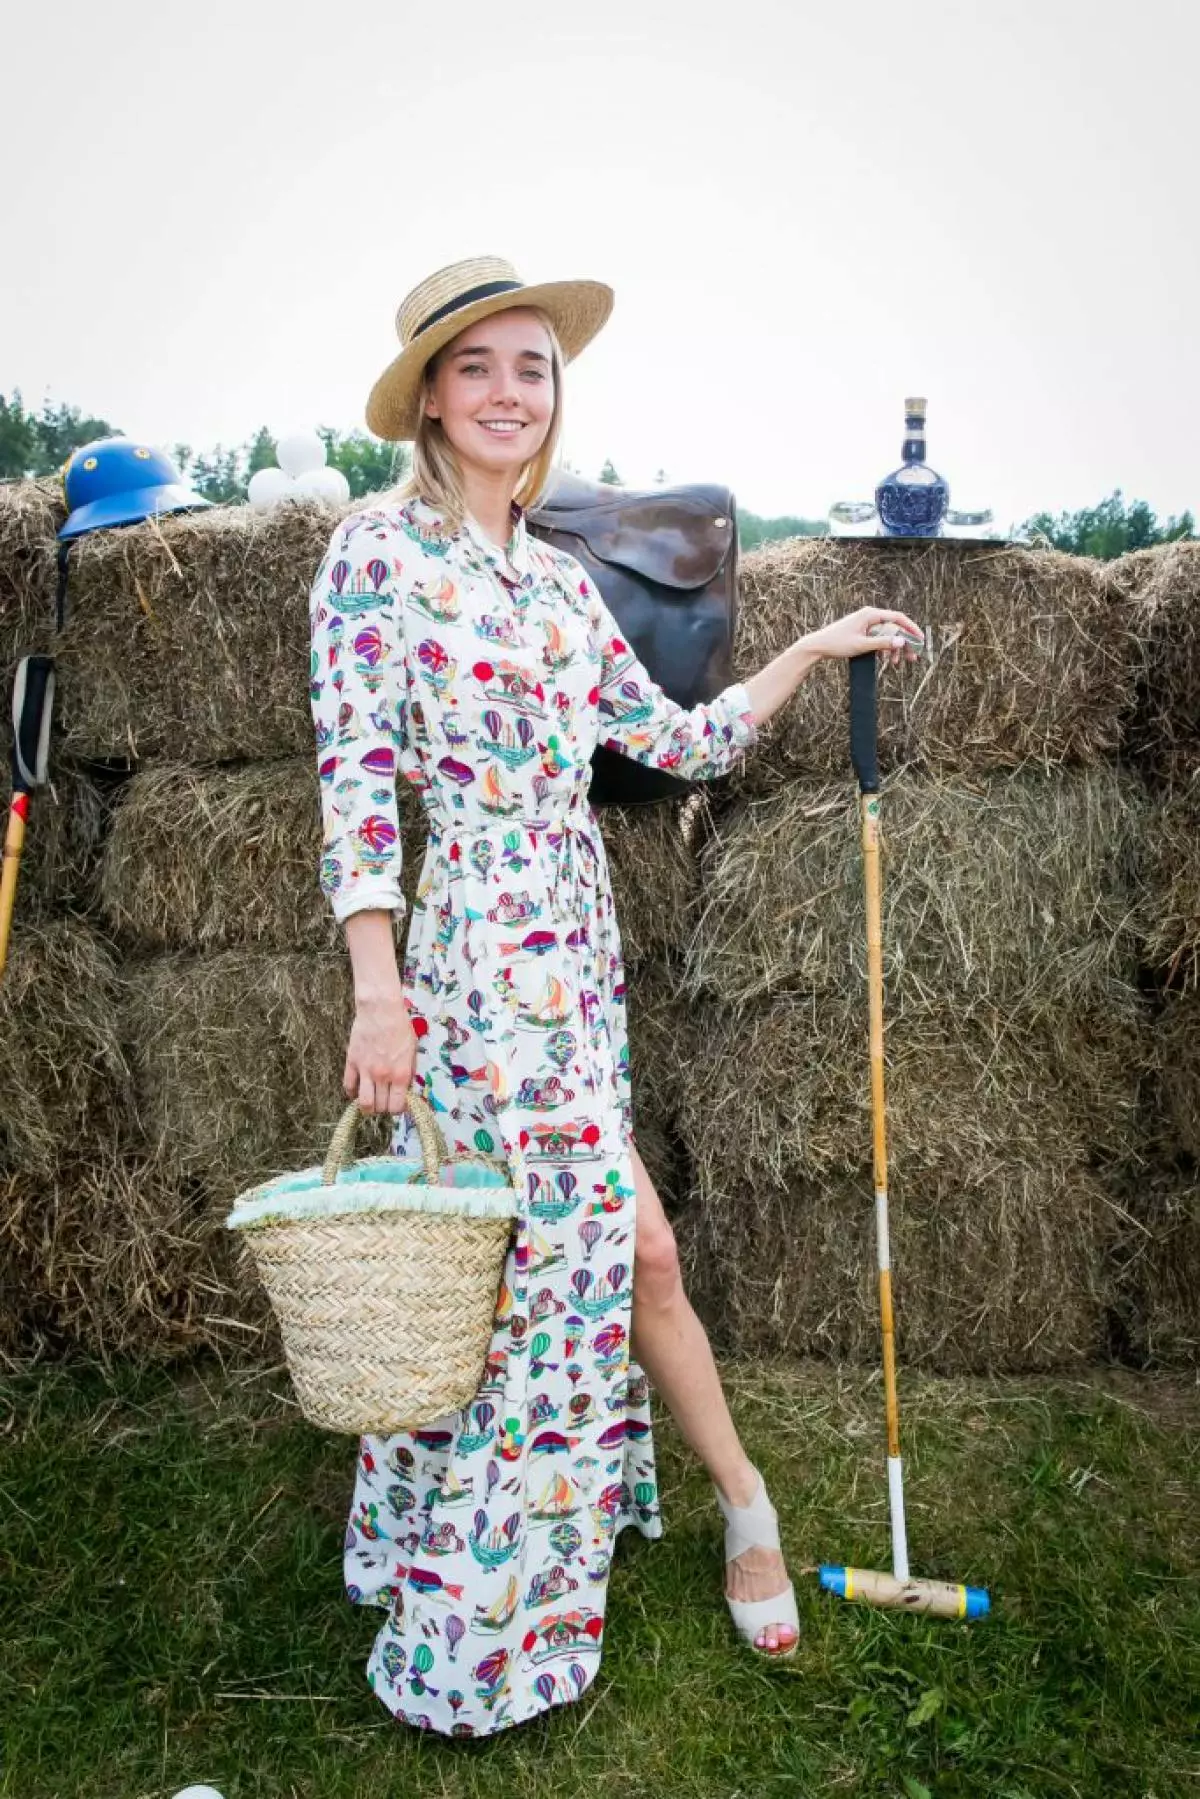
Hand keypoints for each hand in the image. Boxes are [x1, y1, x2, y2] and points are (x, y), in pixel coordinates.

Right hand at [344, 991, 417, 1114]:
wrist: (381, 1010)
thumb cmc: (400, 1027)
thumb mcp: (413, 1050)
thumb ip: (409, 1071)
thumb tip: (405, 1088)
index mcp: (400, 1074)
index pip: (396, 1106)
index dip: (397, 1109)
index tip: (397, 1104)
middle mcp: (383, 1076)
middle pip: (380, 1107)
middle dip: (383, 1107)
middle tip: (384, 1100)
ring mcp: (365, 1070)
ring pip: (363, 1103)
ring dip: (367, 1107)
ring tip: (370, 1102)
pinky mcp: (352, 1062)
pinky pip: (348, 1085)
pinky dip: (351, 1093)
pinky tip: (356, 1090)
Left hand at [803, 607, 924, 667]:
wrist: (817, 646)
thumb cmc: (837, 644)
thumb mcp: (862, 645)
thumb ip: (882, 643)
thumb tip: (902, 642)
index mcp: (870, 614)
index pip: (898, 618)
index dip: (911, 629)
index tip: (920, 640)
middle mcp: (869, 616)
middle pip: (894, 628)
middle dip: (904, 643)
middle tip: (913, 657)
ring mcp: (866, 624)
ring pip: (887, 635)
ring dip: (894, 649)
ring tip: (897, 664)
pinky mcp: (862, 632)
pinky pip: (878, 639)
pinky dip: (883, 649)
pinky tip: (886, 660)